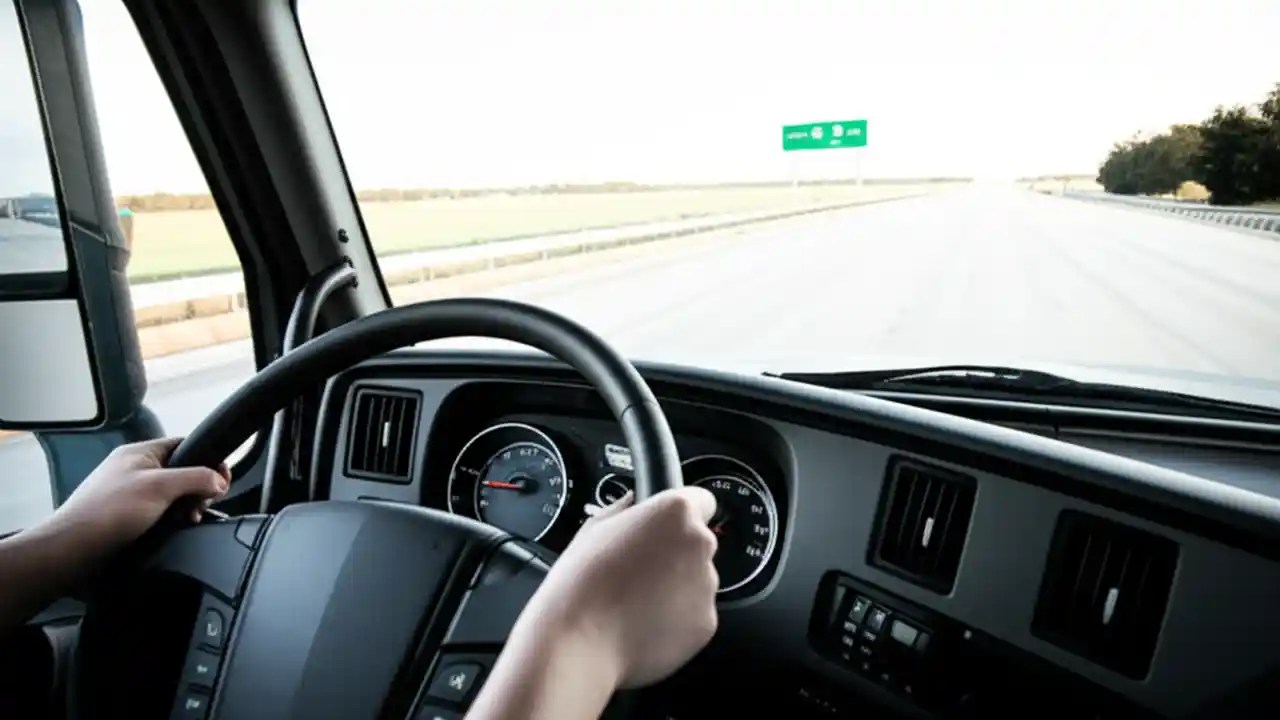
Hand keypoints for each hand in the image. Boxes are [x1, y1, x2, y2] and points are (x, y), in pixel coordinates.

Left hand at [52, 438, 229, 549]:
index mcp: (141, 452)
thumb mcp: (160, 486)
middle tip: (203, 505)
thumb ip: (195, 477)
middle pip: (183, 470)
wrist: (74, 549)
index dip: (209, 459)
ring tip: (189, 519)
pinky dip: (173, 518)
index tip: (223, 481)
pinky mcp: (129, 515)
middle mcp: (136, 469)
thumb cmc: (113, 511)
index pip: (185, 445)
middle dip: (199, 487)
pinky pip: (161, 511)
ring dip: (187, 506)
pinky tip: (176, 527)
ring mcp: (132, 492)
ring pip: (173, 494)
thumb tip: (220, 480)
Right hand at [523, 486, 719, 688]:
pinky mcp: (706, 624)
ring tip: (635, 600)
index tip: (663, 528)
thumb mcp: (594, 528)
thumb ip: (626, 510)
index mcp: (675, 513)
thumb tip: (633, 505)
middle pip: (697, 543)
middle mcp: (699, 546)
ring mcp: (707, 587)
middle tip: (638, 569)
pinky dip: (676, 618)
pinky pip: (695, 614)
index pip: (701, 500)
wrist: (580, 642)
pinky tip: (643, 622)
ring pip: (697, 580)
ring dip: (676, 587)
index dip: (679, 515)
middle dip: (675, 553)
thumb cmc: (581, 583)